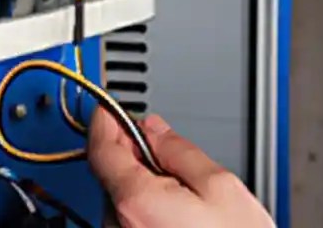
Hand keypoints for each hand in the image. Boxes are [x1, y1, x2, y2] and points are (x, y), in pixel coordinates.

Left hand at [88, 107, 274, 226]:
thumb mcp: (220, 186)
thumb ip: (180, 150)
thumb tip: (155, 128)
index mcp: (136, 201)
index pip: (102, 148)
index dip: (105, 120)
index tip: (108, 107)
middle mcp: (117, 226)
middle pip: (113, 174)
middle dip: (136, 157)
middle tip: (171, 155)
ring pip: (122, 201)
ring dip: (144, 187)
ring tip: (188, 201)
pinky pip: (128, 223)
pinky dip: (146, 212)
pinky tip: (180, 220)